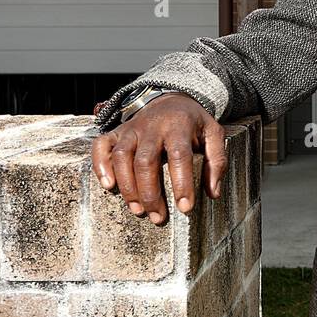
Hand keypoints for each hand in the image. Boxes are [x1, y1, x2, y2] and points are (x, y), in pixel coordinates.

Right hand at [90, 92, 227, 225]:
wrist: (171, 99)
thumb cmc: (193, 122)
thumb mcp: (213, 134)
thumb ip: (216, 161)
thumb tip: (213, 194)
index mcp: (178, 126)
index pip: (179, 156)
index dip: (181, 183)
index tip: (185, 208)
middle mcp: (152, 127)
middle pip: (146, 161)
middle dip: (150, 193)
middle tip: (157, 217)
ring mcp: (131, 129)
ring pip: (122, 157)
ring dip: (128, 187)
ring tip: (138, 210)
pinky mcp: (116, 132)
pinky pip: (101, 146)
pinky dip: (100, 165)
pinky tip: (108, 186)